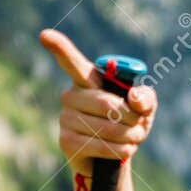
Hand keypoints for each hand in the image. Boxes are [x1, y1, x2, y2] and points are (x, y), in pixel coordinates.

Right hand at [40, 29, 157, 171]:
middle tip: (140, 126)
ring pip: (107, 127)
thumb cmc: (129, 124)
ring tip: (134, 138)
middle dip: (132, 118)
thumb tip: (134, 98)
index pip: (72, 62)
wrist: (116, 156)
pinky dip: (120, 150)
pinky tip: (123, 150)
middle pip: (106, 104)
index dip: (60, 47)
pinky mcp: (66, 141)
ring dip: (130, 136)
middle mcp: (71, 96)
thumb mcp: (144, 109)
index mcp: (86, 81)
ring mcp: (65, 118)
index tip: (45, 35)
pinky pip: (100, 145)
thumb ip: (145, 97)